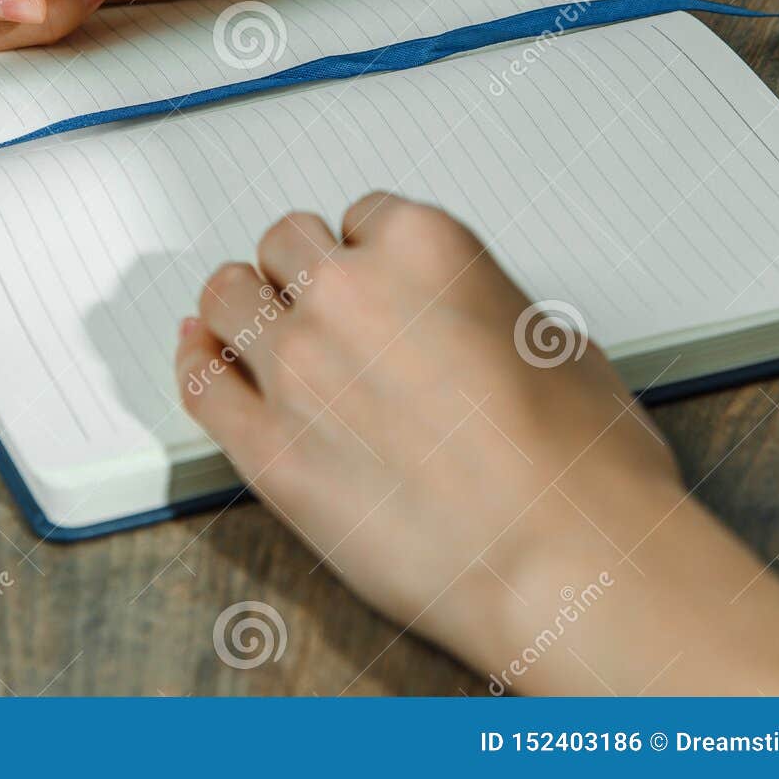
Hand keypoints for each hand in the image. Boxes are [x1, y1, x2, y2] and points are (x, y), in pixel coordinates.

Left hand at [177, 194, 778, 693]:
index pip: (364, 215)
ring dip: (242, 306)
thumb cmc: (580, 467)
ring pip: (227, 298)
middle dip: (299, 270)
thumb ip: (477, 312)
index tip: (369, 273)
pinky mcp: (267, 448)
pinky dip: (198, 362)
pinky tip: (205, 358)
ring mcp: (297, 370)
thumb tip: (457, 326)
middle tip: (315, 303)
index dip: (366, 249)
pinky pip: (199, 383)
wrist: (565, 564)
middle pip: (283, 245)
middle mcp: (347, 294)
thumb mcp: (552, 343)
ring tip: (254, 326)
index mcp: (424, 249)